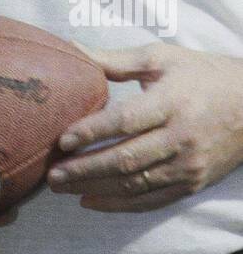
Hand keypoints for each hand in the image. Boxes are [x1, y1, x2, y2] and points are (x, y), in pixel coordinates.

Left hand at [47, 43, 242, 211]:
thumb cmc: (202, 74)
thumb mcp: (162, 58)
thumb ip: (115, 60)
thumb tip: (71, 49)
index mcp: (172, 102)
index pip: (125, 121)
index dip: (92, 132)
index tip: (62, 140)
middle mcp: (181, 137)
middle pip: (125, 159)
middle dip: (84, 169)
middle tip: (51, 174)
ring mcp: (188, 165)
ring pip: (135, 184)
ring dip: (95, 189)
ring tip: (62, 186)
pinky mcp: (193, 184)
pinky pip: (151, 200)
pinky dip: (119, 204)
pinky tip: (91, 201)